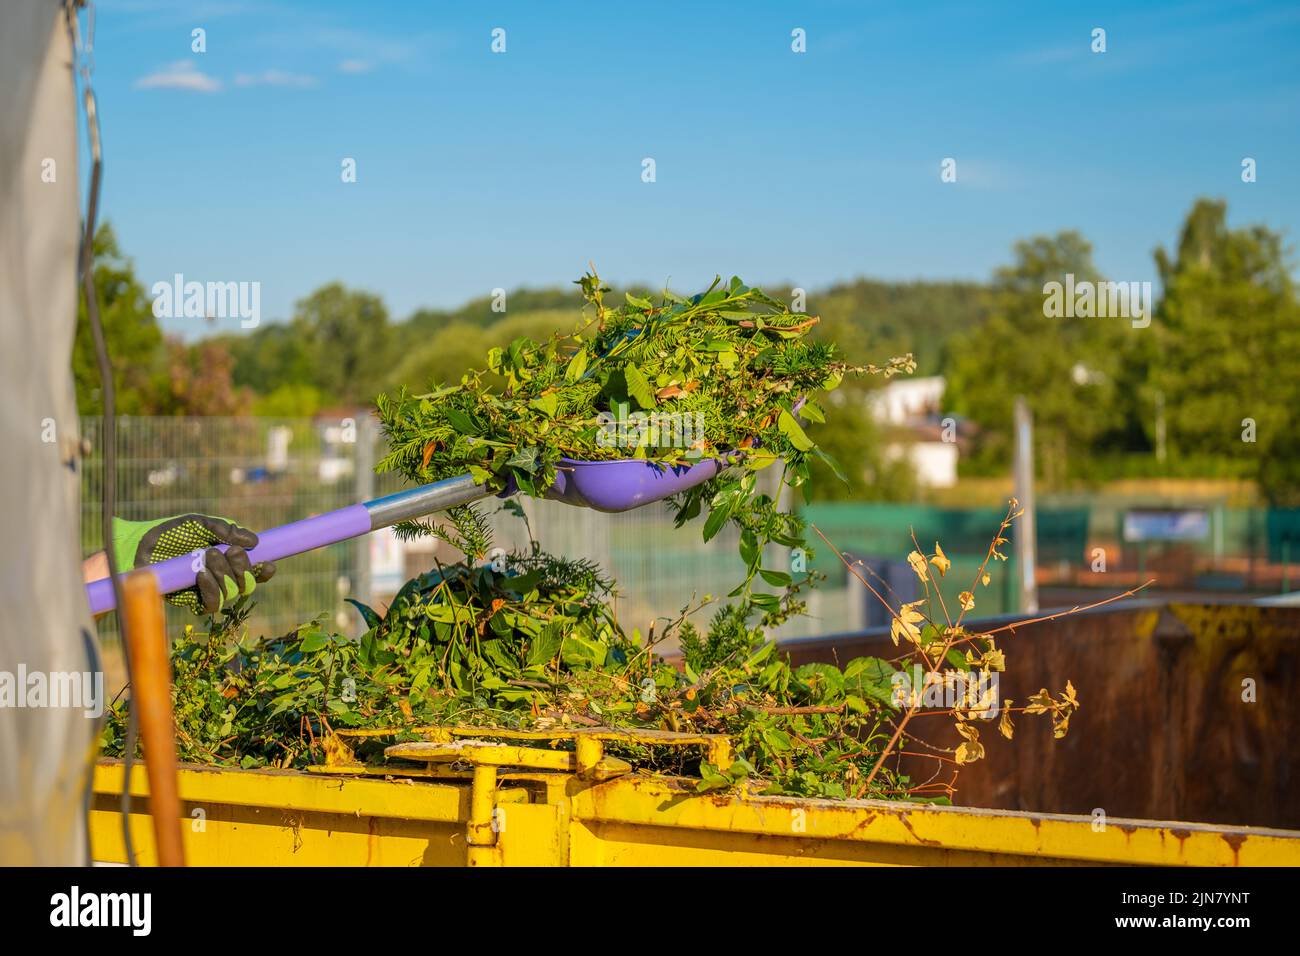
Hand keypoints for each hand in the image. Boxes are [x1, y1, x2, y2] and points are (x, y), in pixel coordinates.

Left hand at [112, 514, 275, 613]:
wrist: (141, 548)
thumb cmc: (169, 534)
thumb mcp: (199, 524)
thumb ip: (226, 529)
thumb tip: (254, 541)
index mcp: (227, 560)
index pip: (254, 571)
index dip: (264, 570)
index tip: (268, 563)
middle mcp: (221, 577)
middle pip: (248, 583)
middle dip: (243, 567)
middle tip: (228, 551)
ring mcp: (208, 591)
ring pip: (232, 592)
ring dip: (224, 574)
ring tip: (207, 556)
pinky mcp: (192, 602)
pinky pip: (213, 604)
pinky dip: (211, 589)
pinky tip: (201, 575)